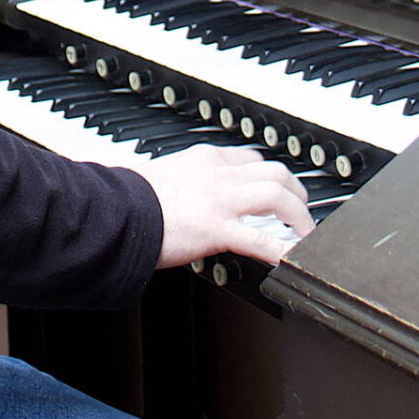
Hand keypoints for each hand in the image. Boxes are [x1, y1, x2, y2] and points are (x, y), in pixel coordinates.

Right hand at [139, 145, 313, 267]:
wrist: (115, 211)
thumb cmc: (128, 199)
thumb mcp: (163, 176)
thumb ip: (184, 182)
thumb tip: (183, 196)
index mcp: (205, 159)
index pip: (250, 158)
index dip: (269, 174)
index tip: (277, 187)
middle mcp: (218, 174)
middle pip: (275, 172)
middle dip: (296, 190)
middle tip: (301, 209)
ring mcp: (221, 201)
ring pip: (278, 196)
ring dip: (299, 215)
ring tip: (304, 234)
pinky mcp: (218, 230)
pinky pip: (263, 239)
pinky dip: (284, 250)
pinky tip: (294, 260)